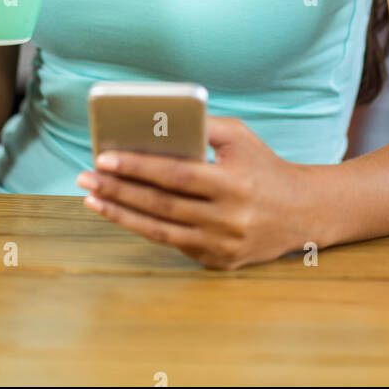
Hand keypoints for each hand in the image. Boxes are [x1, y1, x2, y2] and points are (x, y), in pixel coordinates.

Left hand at [76, 115, 311, 269]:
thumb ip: (202, 126)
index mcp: (234, 183)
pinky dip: (145, 228)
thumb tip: (153, 125)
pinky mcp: (218, 263)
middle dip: (117, 189)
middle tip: (86, 175)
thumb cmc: (263, 166)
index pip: (175, 174)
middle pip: (160, 205)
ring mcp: (222, 246)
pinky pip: (174, 244)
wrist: (302, 212)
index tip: (103, 156)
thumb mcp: (240, 137)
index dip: (137, 166)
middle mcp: (228, 219)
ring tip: (92, 197)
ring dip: (120, 214)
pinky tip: (122, 213)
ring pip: (159, 230)